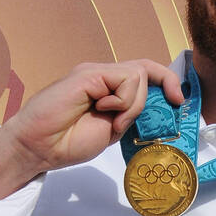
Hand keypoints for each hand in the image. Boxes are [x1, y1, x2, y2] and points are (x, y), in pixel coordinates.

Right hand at [2, 58, 184, 173]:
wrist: (37, 146)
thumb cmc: (67, 142)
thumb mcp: (111, 130)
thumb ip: (129, 115)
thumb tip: (156, 106)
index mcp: (108, 89)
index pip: (144, 73)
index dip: (167, 81)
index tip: (178, 101)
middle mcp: (103, 77)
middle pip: (146, 68)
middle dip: (162, 87)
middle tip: (159, 110)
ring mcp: (95, 74)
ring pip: (138, 75)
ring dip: (133, 105)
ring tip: (111, 121)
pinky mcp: (88, 74)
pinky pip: (125, 79)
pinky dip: (122, 101)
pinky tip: (102, 111)